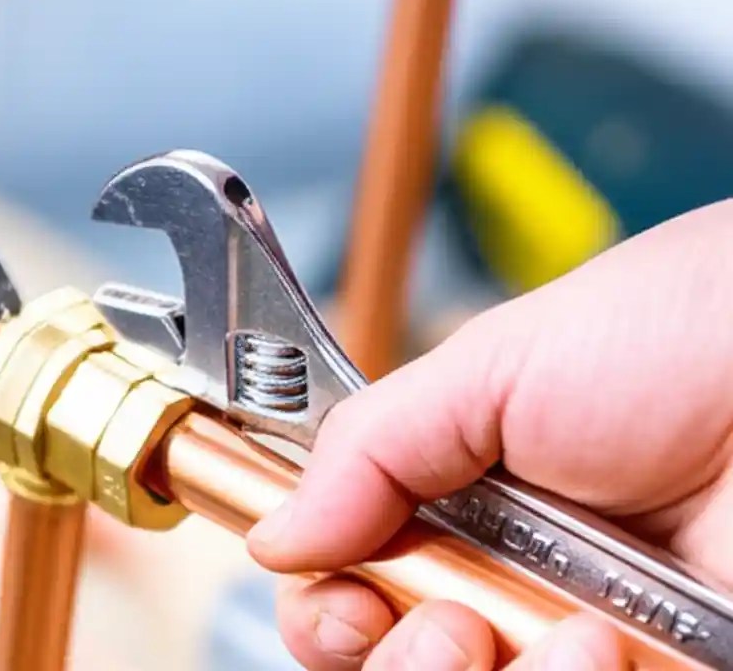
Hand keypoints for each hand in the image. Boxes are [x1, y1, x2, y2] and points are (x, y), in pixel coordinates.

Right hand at [248, 199, 732, 668]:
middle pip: (395, 665)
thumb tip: (274, 537)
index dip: (329, 610)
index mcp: (468, 502)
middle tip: (441, 619)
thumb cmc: (693, 328)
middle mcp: (521, 582)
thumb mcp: (498, 365)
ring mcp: (595, 643)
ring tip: (550, 632)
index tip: (336, 596)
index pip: (355, 588)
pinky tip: (606, 653)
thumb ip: (369, 447)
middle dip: (391, 657)